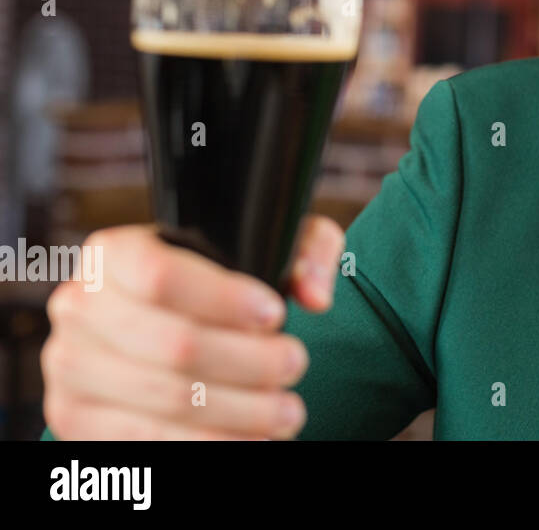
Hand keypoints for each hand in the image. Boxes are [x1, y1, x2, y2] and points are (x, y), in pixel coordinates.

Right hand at [41, 215, 344, 439]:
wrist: (163, 328)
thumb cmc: (216, 284)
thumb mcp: (263, 246)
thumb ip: (306, 250)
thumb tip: (315, 294)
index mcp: (113, 254)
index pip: (161, 275)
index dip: (225, 299)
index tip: (275, 314)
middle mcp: (80, 307)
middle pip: (174, 345)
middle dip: (250, 362)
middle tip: (294, 365)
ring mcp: (71, 368)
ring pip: (167, 401)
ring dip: (241, 412)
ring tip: (287, 411)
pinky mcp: (77, 419)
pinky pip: (147, 443)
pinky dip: (211, 444)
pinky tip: (253, 439)